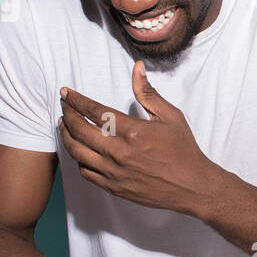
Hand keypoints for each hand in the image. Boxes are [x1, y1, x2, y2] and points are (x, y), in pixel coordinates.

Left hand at [58, 60, 214, 214]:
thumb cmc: (184, 150)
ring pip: (77, 152)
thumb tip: (137, 68)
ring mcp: (115, 172)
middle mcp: (120, 152)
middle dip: (67, 115)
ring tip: (65, 126)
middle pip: (79, 130)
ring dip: (66, 136)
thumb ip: (148, 93)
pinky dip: (78, 159)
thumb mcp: (171, 116)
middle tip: (64, 107)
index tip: (66, 93)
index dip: (76, 100)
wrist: (192, 186)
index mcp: (133, 131)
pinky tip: (80, 150)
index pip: (94, 111)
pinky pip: (85, 172)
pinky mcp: (114, 187)